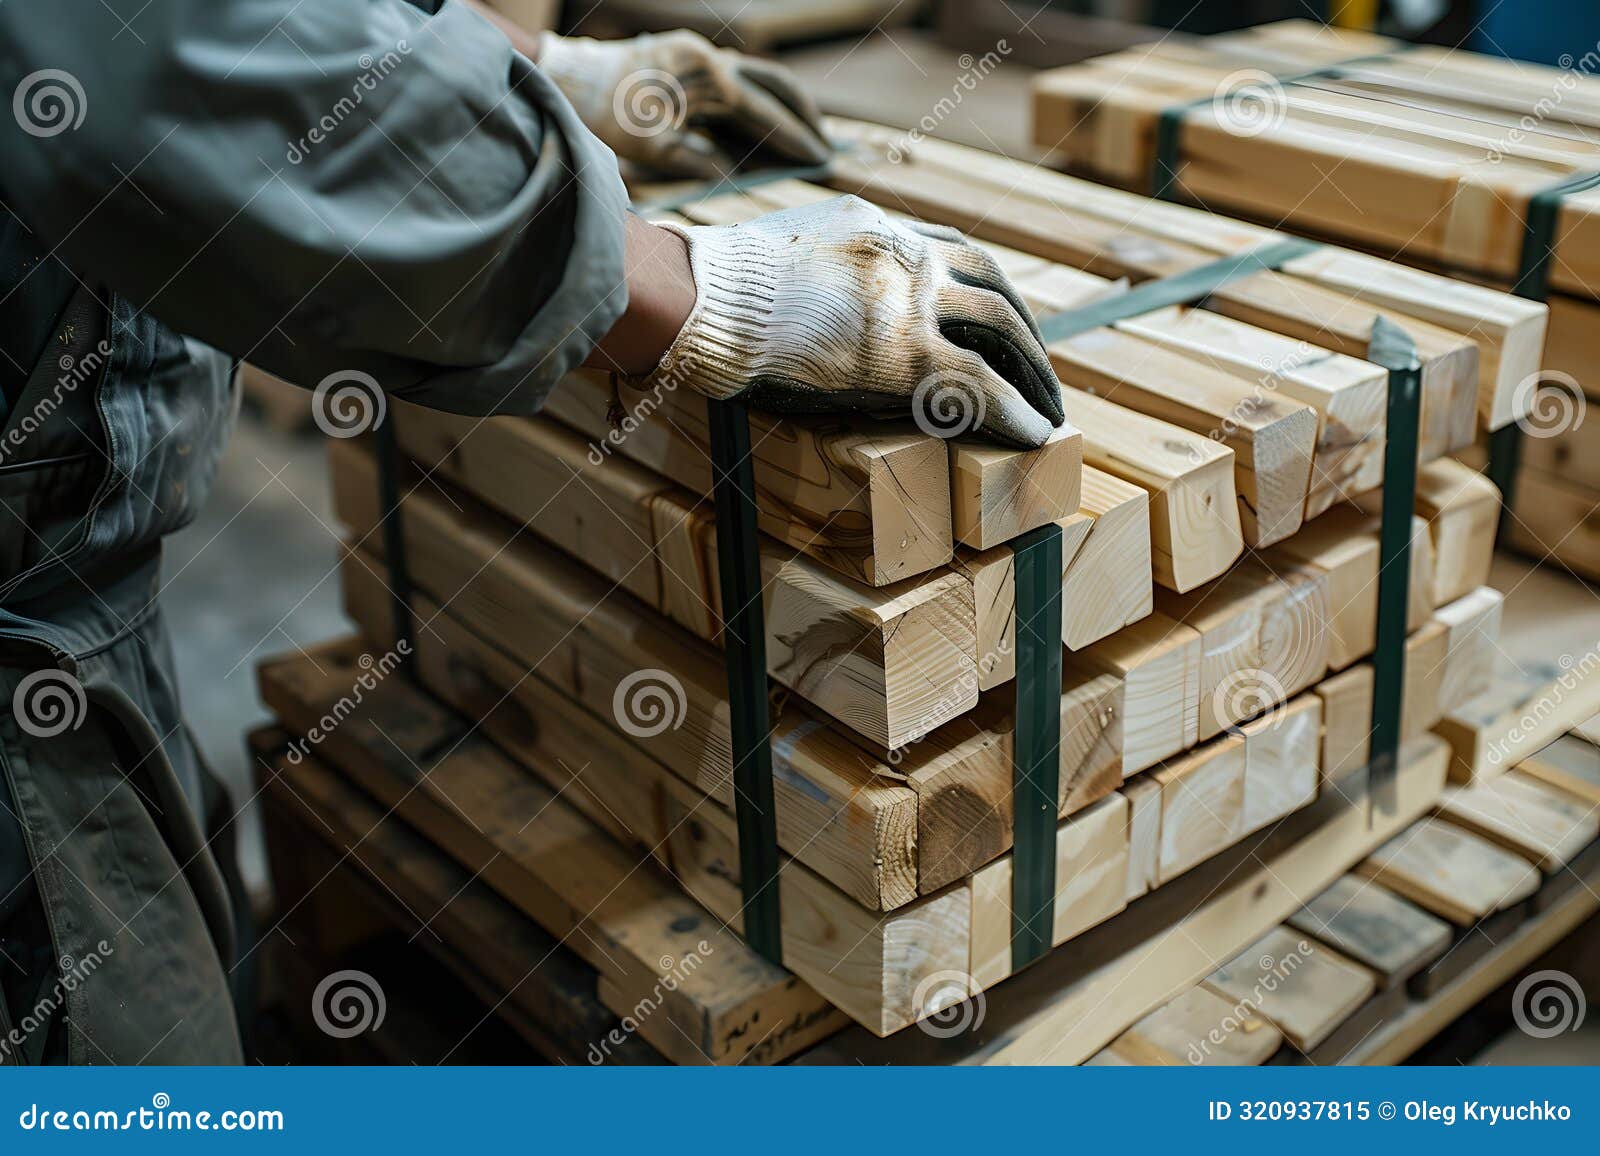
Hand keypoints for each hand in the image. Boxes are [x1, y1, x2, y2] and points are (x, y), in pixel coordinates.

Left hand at [538, 30, 829, 177]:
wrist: (572, 79)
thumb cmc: (606, 115)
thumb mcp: (652, 148)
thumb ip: (697, 160)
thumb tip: (732, 173)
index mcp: (706, 78)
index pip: (762, 112)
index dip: (793, 138)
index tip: (820, 158)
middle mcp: (709, 59)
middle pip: (774, 83)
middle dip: (803, 113)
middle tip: (825, 143)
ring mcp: (700, 55)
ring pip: (758, 77)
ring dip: (783, 105)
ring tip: (804, 133)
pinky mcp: (690, 59)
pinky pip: (736, 80)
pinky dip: (756, 102)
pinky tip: (763, 125)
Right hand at [633, 196, 1064, 448]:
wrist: (706, 300)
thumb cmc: (716, 290)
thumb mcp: (778, 255)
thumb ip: (813, 267)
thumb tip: (805, 303)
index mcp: (873, 227)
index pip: (949, 248)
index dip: (981, 287)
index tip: (997, 315)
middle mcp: (904, 252)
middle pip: (989, 283)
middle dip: (1022, 329)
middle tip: (1038, 366)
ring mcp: (909, 299)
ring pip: (1001, 329)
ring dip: (1033, 369)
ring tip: (1050, 406)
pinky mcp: (905, 353)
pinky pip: (980, 384)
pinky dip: (1014, 409)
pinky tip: (1035, 433)